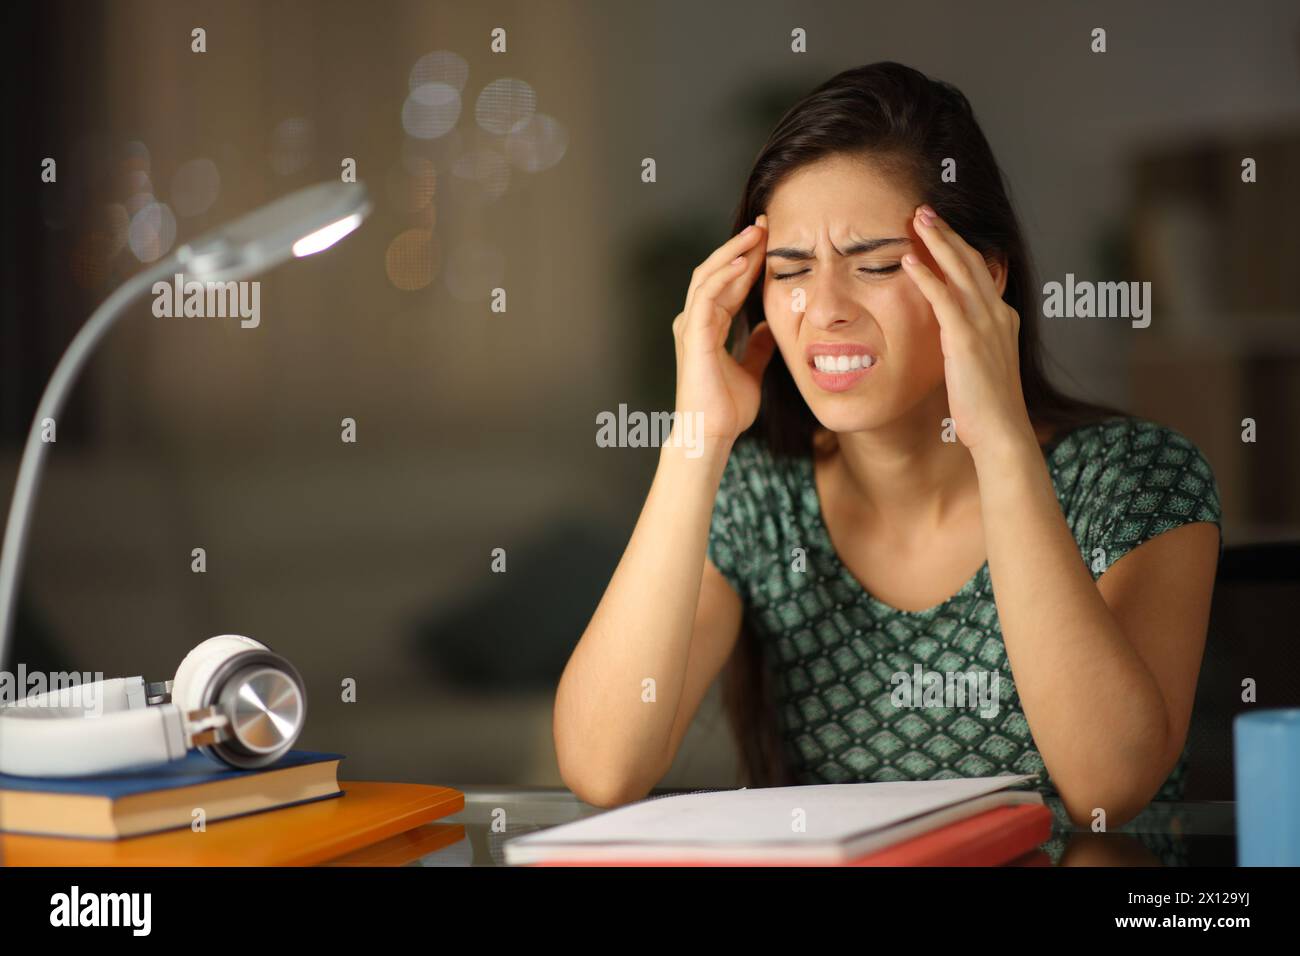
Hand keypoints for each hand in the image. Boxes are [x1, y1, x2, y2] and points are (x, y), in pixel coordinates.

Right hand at [671, 214, 776, 441]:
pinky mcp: (693, 336)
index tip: (771, 240)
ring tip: (757, 233)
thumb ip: (756, 347)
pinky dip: (724, 276)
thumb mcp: (751, 370)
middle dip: (741, 246)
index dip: (748, 260)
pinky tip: (743, 262)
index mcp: (709, 327)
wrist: (711, 434)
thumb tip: (768, 328)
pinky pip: (706, 297)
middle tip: (765, 223)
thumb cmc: (726, 408)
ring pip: (708, 276)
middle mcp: (696, 321)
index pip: (729, 283)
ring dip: (733, 252)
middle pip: (717, 271)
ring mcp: (692, 327)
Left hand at [900, 204, 1035, 457]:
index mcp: (1002, 319)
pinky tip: (909, 259)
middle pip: (971, 261)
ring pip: (960, 269)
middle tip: (924, 210)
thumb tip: (951, 337)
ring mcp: (985, 324)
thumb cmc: (987, 408)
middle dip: (948, 233)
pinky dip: (927, 275)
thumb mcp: (980, 366)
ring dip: (937, 241)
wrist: (1002, 433)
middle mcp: (998, 314)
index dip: (958, 249)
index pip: (979, 273)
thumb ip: (969, 343)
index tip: (938, 230)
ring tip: (916, 219)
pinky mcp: (966, 339)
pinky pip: (943, 297)